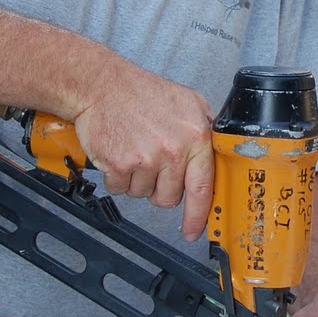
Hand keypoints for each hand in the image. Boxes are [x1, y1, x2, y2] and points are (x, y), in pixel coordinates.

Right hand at [70, 62, 214, 239]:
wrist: (101, 86)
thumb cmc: (142, 93)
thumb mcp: (188, 103)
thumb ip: (204, 130)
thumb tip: (215, 158)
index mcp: (195, 136)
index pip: (203, 187)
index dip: (199, 215)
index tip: (194, 230)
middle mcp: (173, 150)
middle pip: (169, 198)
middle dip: (159, 188)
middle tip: (151, 162)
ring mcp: (146, 159)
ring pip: (143, 195)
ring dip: (137, 180)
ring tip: (134, 150)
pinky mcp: (120, 165)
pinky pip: (120, 189)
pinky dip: (117, 176)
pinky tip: (119, 152)